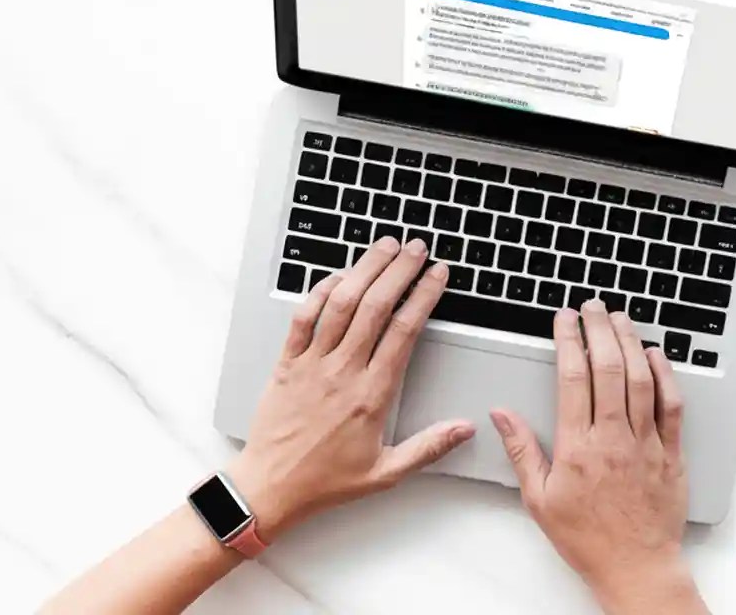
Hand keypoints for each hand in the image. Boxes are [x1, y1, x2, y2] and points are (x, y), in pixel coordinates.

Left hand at [227, 237, 474, 541]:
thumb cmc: (326, 481)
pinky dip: (320, 292)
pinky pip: (303, 318)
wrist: (270, 487)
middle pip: (376, 306)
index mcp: (372, 394)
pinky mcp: (286, 364)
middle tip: (417, 249)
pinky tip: (339, 276)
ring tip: (384, 247)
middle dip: (399, 270)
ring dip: (364, 270)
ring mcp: (312, 364)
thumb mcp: (387, 472)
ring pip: (341, 303)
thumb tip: (465, 429)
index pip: (405, 330)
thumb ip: (430, 447)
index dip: (424, 295)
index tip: (437, 274)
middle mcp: (343, 371)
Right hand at [490, 301, 706, 614]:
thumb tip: (502, 415)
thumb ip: (522, 451)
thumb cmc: (587, 539)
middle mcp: (614, 439)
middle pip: (609, 368)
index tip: (564, 320)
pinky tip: (656, 355)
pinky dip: (665, 375)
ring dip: (631, 342)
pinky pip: (672, 405)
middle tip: (592, 307)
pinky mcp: (672, 453)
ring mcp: (646, 443)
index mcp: (578, 447)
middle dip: (599, 329)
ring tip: (620, 318)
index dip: (569, 340)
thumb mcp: (539, 499)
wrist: (636, 567)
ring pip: (641, 379)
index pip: (573, 378)